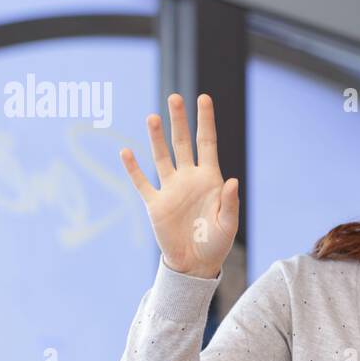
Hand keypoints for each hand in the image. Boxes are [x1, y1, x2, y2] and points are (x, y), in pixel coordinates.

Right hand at [120, 93, 238, 279]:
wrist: (196, 263)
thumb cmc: (217, 242)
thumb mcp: (228, 224)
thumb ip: (230, 203)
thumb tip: (233, 181)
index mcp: (210, 179)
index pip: (207, 143)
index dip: (206, 121)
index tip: (204, 98)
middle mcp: (189, 178)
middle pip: (183, 143)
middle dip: (179, 121)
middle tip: (175, 97)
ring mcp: (171, 189)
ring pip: (162, 157)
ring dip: (156, 138)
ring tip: (153, 117)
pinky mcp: (155, 204)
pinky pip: (141, 183)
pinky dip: (133, 169)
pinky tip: (126, 152)